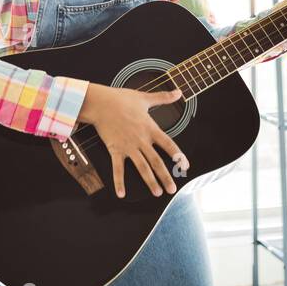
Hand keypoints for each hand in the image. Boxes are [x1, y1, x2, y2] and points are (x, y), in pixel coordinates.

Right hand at [77, 84, 190, 198]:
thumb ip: (163, 97)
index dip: (178, 156)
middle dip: (165, 177)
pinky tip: (122, 194)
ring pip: (142, 167)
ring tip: (157, 193)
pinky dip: (119, 182)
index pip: (168, 144)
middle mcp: (141, 140)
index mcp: (150, 128)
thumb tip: (178, 91)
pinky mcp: (115, 150)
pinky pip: (118, 169)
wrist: (101, 103)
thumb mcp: (144, 97)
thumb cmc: (121, 99)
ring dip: (150, 181)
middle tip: (172, 190)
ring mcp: (128, 146)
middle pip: (157, 161)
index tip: (185, 166)